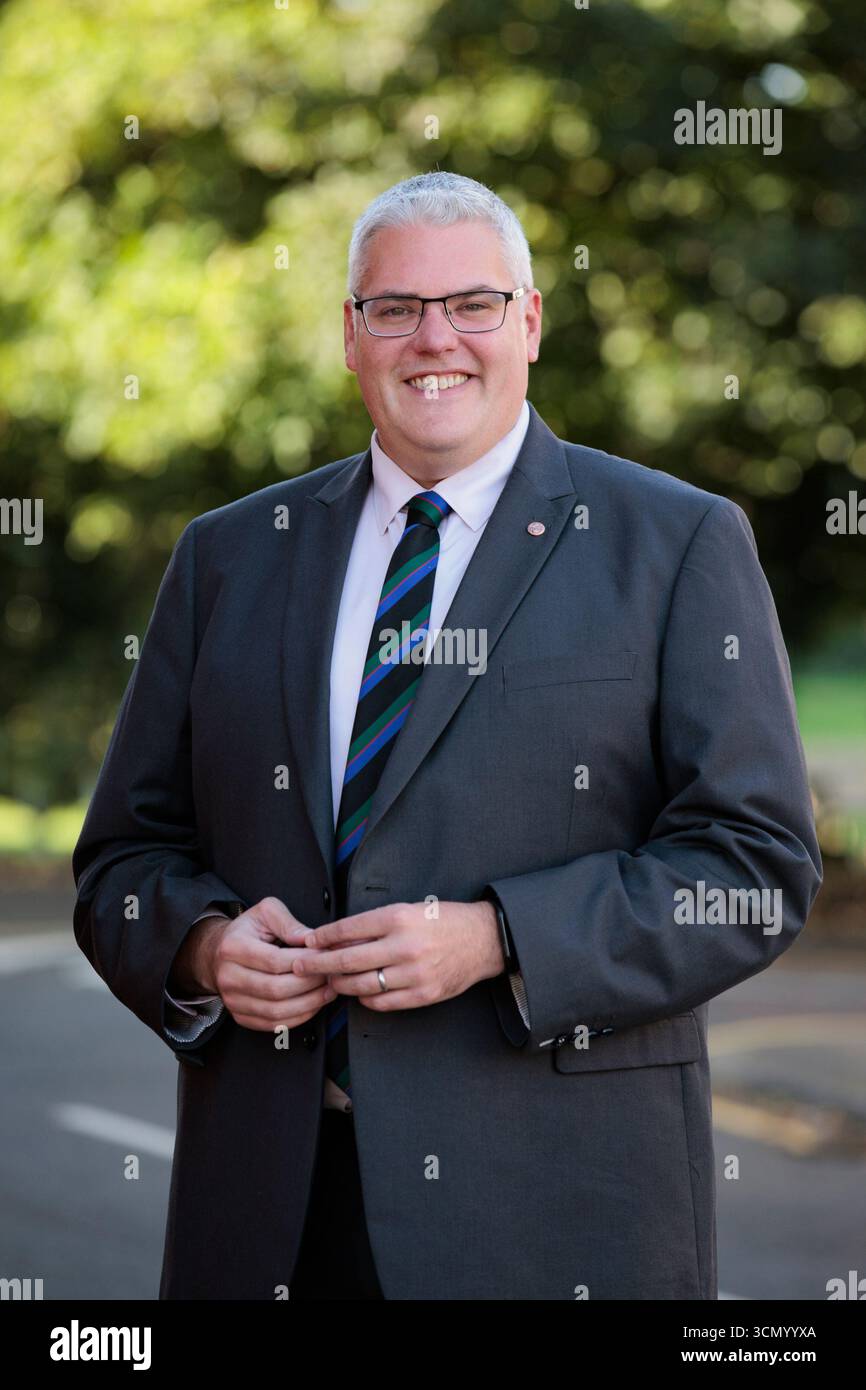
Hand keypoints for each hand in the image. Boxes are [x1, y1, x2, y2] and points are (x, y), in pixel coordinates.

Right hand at [176, 897, 337, 1032]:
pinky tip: (313, 1004)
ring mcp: (233, 1000)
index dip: (304, 961)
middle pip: (275, 989)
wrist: (217, 954)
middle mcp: (228, 977)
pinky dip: (298, 1017)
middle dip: (309, 984)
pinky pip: (273, 1024)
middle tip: (330, 974)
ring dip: (308, 1004)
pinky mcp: (241, 1017)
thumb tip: (311, 939)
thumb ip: (288, 923)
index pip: (274, 960)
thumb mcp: (265, 912)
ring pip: (276, 1011)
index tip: (324, 956)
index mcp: (233, 947)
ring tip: (327, 990)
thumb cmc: (247, 932)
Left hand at [293, 900, 503, 1010]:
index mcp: (400, 917)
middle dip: (319, 964)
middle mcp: (405, 945)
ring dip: (339, 984)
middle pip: (348, 959)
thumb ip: (376, 924)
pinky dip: (365, 998)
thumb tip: (337, 938)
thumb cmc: (444, 921)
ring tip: (329, 981)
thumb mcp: (409, 909)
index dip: (323, 937)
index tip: (308, 941)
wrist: (484, 939)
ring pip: (362, 984)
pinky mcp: (423, 994)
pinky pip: (383, 1002)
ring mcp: (415, 973)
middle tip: (300, 965)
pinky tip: (359, 992)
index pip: (349, 928)